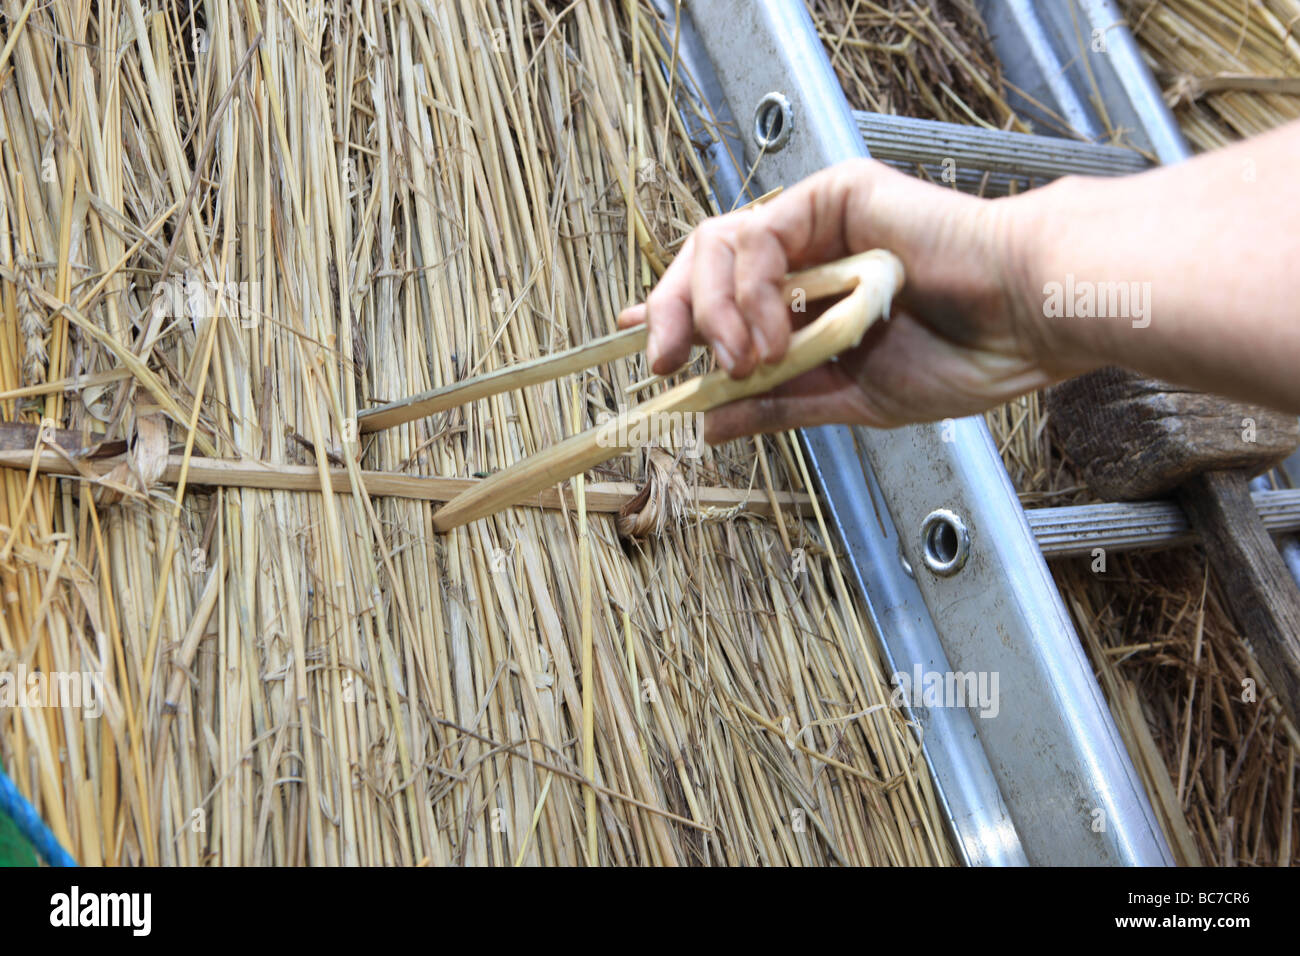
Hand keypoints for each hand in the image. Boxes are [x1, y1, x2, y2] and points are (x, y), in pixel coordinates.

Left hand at [618, 159, 1087, 442]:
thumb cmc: (964, 357)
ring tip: (747, 360)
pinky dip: (752, 290)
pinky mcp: (836, 195)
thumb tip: (710, 424)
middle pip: (705, 264)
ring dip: (717, 311)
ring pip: (721, 246)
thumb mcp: (847, 399)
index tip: (641, 342)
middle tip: (664, 362)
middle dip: (672, 313)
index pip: (720, 298)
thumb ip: (775, 404)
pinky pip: (761, 235)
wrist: (1026, 325)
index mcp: (807, 299)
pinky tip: (774, 334)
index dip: (673, 314)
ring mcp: (819, 223)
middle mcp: (806, 255)